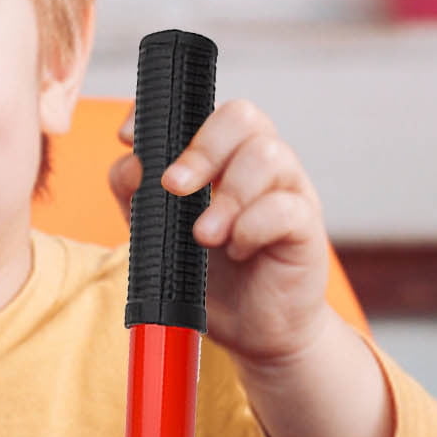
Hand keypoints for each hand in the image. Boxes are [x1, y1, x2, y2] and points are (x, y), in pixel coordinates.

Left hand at [108, 99, 329, 367]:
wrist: (252, 330)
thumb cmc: (208, 276)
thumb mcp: (158, 236)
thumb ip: (138, 196)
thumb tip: (132, 164)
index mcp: (218, 157)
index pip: (200, 106)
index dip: (165, 112)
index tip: (130, 138)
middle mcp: (255, 162)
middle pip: (241, 116)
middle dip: (201, 150)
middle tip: (173, 188)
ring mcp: (286, 189)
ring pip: (267, 154)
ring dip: (228, 195)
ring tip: (205, 236)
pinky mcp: (306, 224)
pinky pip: (286, 206)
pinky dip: (253, 227)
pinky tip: (238, 250)